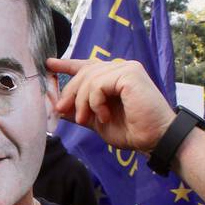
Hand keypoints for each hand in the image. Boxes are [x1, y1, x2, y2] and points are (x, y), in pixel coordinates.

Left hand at [47, 57, 174, 152]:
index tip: (49, 64)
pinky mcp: (129, 74)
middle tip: (61, 110)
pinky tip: (104, 115)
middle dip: (69, 92)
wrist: (155, 139)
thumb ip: (80, 111)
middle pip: (83, 72)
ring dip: (82, 102)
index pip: (87, 66)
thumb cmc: (133, 131)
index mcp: (114, 77)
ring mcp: (126, 69)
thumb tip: (59, 108)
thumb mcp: (98, 121)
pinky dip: (95, 101)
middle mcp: (120, 68)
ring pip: (88, 78)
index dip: (67, 64)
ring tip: (86, 119)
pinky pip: (98, 83)